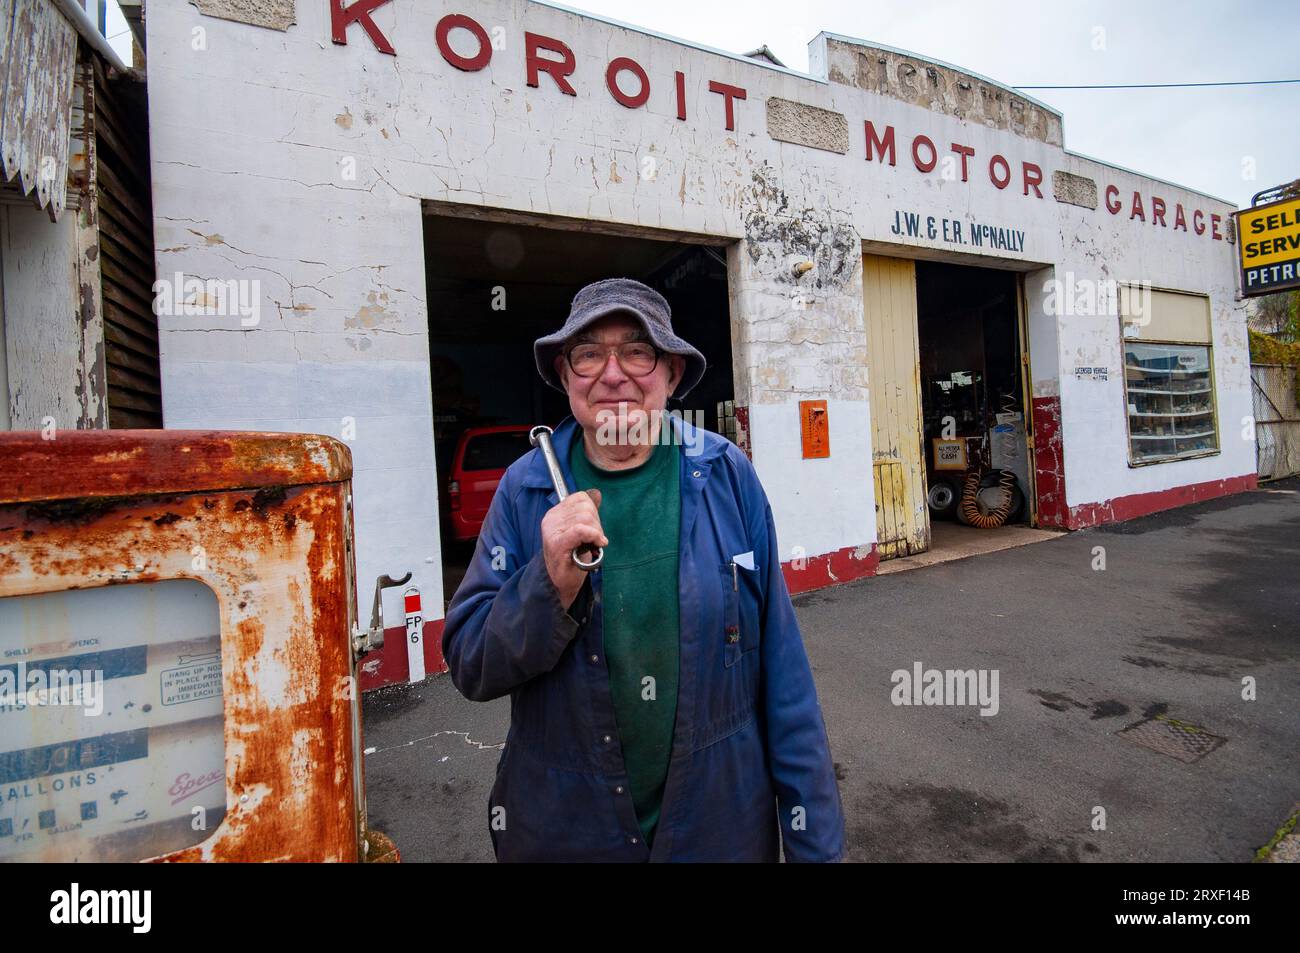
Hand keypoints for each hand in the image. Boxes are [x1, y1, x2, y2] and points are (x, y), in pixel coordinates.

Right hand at [541, 488, 605, 609]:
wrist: (559, 584)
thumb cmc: (571, 559)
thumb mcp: (581, 532)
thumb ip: (587, 512)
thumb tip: (596, 493)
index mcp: (555, 513)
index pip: (581, 498)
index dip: (594, 512)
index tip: (593, 529)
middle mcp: (551, 518)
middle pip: (586, 508)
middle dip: (597, 524)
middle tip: (593, 541)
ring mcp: (552, 530)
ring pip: (586, 518)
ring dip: (596, 533)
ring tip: (591, 546)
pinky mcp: (557, 543)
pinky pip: (580, 530)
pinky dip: (593, 536)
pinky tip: (597, 545)